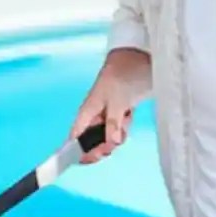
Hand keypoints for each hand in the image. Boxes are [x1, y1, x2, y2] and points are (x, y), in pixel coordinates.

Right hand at [71, 48, 146, 163]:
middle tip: (110, 147)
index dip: (78, 152)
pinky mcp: (122, 109)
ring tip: (124, 120)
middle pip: (91, 140)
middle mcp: (95, 113)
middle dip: (101, 146)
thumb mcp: (118, 102)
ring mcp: (109, 111)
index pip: (75, 138)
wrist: (140, 56)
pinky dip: (125, 126)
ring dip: (117, 135)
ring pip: (108, 134)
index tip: (88, 160)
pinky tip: (129, 115)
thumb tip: (112, 143)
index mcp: (87, 111)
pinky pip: (120, 127)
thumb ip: (113, 124)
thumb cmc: (123, 74)